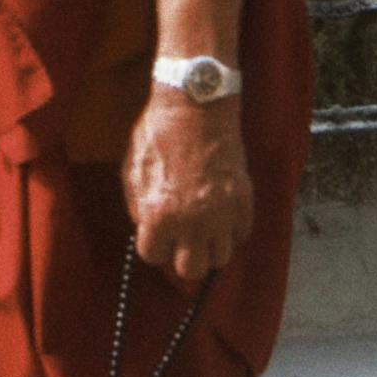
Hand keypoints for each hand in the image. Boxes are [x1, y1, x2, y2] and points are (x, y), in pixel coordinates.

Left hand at [122, 90, 253, 287]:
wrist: (196, 106)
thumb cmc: (159, 133)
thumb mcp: (132, 171)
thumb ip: (139, 207)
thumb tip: (148, 228)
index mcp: (159, 214)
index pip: (154, 257)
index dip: (155, 245)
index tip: (159, 234)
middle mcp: (192, 221)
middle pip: (192, 270)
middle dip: (185, 257)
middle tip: (184, 240)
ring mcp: (222, 212)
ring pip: (221, 257)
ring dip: (211, 246)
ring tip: (205, 228)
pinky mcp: (243, 200)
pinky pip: (242, 233)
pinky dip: (233, 227)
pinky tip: (222, 212)